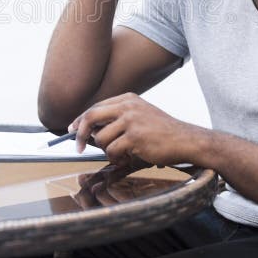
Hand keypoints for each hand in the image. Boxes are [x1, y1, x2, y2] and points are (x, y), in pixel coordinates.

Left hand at [69, 93, 198, 166]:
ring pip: (101, 139)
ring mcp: (131, 121)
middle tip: (78, 147)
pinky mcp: (135, 137)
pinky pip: (112, 151)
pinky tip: (128, 158)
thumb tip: (90, 130)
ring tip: (121, 153)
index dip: (81, 120)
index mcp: (127, 99)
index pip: (95, 107)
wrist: (185, 139)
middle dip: (79, 133)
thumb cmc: (161, 131)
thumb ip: (118, 117)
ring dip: (107, 151)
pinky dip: (117, 158)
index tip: (73, 130)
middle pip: (91, 117)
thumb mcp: (140, 114)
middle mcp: (127, 106)